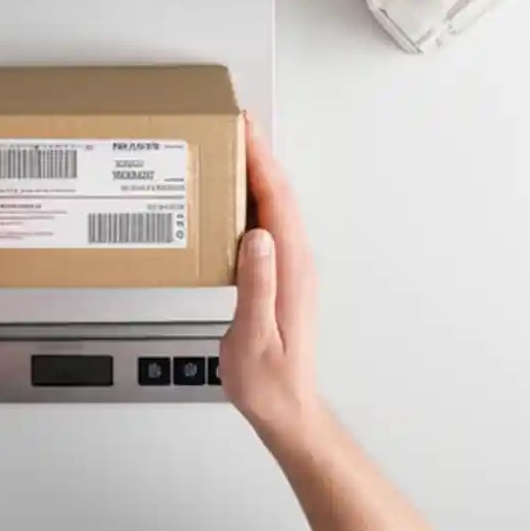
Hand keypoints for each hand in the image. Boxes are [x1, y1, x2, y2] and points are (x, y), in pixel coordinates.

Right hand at [221, 117, 320, 433]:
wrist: (286, 407)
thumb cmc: (269, 380)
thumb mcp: (255, 336)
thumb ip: (257, 285)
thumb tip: (258, 237)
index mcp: (291, 270)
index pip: (277, 201)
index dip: (261, 160)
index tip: (244, 128)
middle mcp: (296, 262)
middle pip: (279, 194)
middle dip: (258, 153)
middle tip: (234, 123)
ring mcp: (291, 267)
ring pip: (275, 206)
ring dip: (256, 173)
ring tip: (233, 147)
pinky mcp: (280, 275)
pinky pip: (268, 223)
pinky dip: (252, 199)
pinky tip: (234, 196)